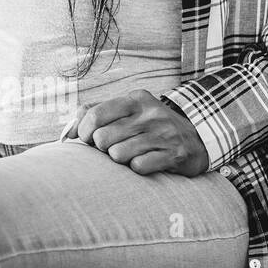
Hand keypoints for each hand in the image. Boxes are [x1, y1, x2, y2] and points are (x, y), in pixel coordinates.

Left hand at [67, 90, 208, 175]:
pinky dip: (136, 167)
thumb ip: (97, 113)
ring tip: (128, 154)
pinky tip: (144, 162)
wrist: (197, 139)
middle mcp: (150, 114)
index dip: (83, 131)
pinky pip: (138, 167)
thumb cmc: (152, 126)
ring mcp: (164, 134)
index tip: (85, 139)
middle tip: (110, 148)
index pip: (95, 114)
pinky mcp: (175, 155)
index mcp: (135, 99)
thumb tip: (70, 131)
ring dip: (117, 158)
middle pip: (103, 137)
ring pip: (117, 154)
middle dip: (101, 147)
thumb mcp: (129, 111)